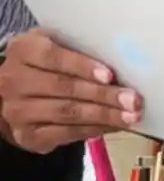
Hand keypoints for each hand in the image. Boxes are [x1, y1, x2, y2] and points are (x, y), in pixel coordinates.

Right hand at [0, 29, 140, 152]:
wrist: (21, 90)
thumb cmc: (51, 62)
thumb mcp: (60, 45)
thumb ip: (83, 49)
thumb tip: (125, 60)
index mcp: (24, 50)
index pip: (53, 57)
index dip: (83, 66)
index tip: (110, 75)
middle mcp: (14, 81)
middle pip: (64, 87)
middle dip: (103, 95)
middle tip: (132, 100)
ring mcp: (17, 110)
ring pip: (66, 113)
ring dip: (103, 115)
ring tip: (130, 115)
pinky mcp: (26, 135)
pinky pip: (65, 133)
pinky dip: (94, 129)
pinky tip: (114, 126)